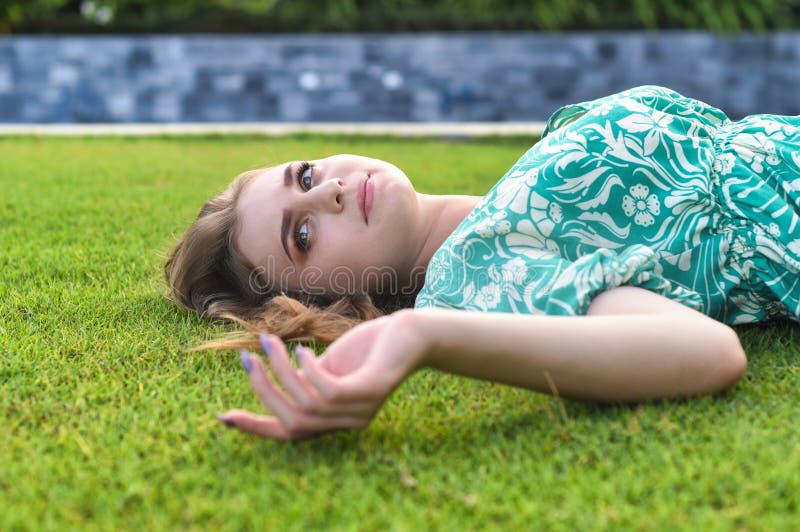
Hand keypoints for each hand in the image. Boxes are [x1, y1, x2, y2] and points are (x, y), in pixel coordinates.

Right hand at [217, 310, 427, 439]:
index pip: (288, 434)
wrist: (411, 335)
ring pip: (306, 405)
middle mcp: (347, 422)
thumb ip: (304, 381)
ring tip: (270, 342)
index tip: (224, 417)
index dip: (256, 427)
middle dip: (263, 390)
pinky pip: (330, 392)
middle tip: (248, 358)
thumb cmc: (368, 349)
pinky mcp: (372, 389)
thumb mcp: (329, 366)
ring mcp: (361, 409)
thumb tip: (271, 379)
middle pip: (292, 421)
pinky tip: (302, 350)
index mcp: (334, 419)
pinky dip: (309, 372)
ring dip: (281, 371)